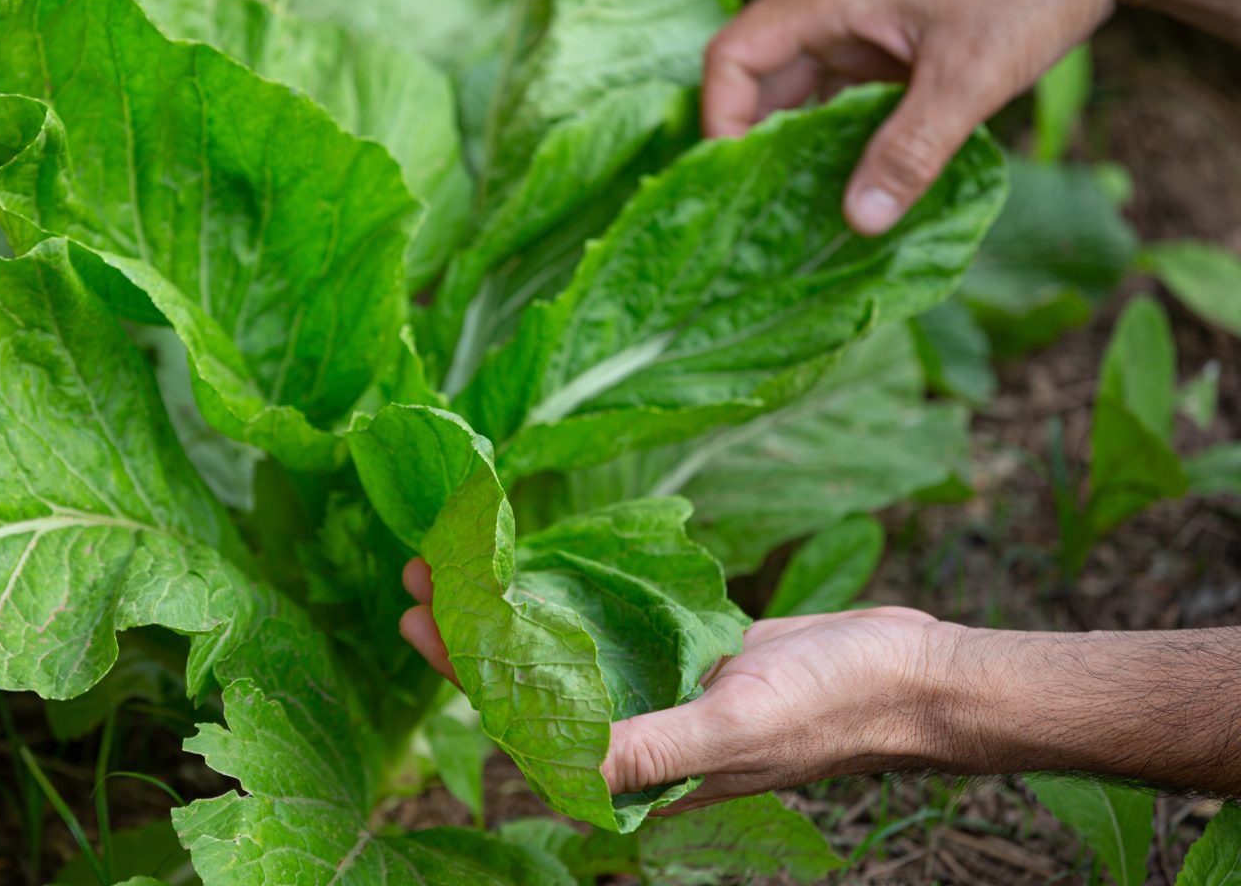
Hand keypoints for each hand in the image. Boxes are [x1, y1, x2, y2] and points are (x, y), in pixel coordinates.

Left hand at [399, 557, 955, 807]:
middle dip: (474, 629)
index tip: (420, 616)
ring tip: (464, 558)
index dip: (466, 670)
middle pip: (533, 680)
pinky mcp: (687, 654)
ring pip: (567, 650)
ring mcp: (662, 690)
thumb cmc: (830, 707)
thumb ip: (649, 751)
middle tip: (421, 568)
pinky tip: (539, 566)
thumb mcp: (734, 728)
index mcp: (640, 770)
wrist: (908, 674)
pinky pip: (614, 626)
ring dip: (515, 607)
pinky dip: (575, 597)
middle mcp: (641, 734)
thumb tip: (560, 764)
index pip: (527, 720)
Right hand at [703, 0, 1161, 235]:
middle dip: (754, 147)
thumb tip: (859, 223)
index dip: (720, 123)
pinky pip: (838, 93)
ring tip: (796, 211)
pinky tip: (847, 183)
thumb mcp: (969, 78)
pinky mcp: (888, 38)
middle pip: (757, 80)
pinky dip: (835, 136)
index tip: (734, 185)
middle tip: (760, 216)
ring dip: (795, 146)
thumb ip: (910, 151)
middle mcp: (828, 4)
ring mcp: (858, 20)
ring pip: (798, 90)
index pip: (732, 60)